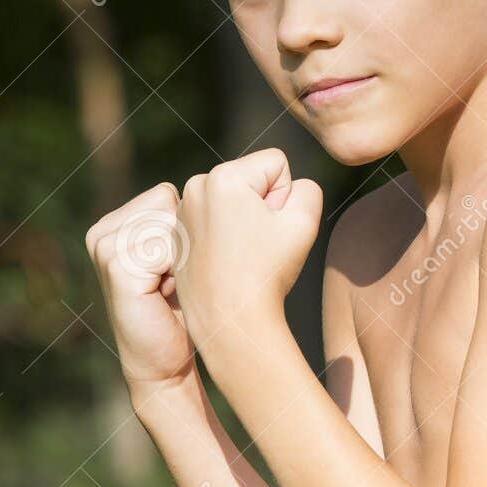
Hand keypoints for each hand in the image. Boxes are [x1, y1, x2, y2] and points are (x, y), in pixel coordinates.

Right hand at [85, 182, 195, 392]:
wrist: (162, 364)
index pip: (166, 194)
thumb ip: (178, 219)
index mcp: (112, 222)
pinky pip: (168, 247)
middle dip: (188, 240)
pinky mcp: (116, 265)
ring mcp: (105, 246)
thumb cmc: (179, 311)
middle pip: (170, 205)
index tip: (182, 265)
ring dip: (185, 258)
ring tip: (171, 287)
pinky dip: (179, 272)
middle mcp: (102, 230)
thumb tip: (209, 185)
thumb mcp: (177, 255)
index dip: (189, 227)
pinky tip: (165, 294)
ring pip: (172, 224)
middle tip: (177, 280)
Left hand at [173, 148, 323, 365]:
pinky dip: (225, 235)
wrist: (229, 321)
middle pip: (252, 180)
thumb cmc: (266, 273)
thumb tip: (291, 187)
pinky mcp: (179, 232)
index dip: (285, 196)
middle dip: (263, 206)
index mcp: (223, 176)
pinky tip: (228, 262)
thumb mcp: (305, 221)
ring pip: (234, 200)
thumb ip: (307, 189)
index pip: (276, 165)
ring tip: (243, 255)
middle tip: (259, 244)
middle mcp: (196, 186)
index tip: (273, 228)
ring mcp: (183, 210)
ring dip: (245, 221)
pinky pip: (215, 220)